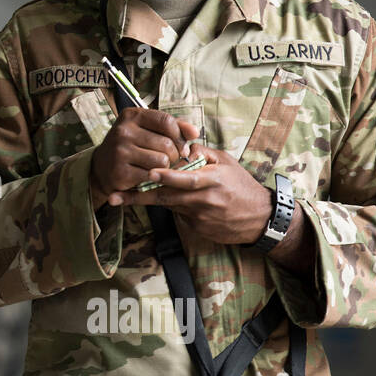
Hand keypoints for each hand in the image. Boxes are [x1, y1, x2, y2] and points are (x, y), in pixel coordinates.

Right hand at [90, 108, 200, 207]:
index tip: (182, 146)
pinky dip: (156, 178)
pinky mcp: (121, 171)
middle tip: (168, 160)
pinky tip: (149, 176)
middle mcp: (123, 131)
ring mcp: (120, 151)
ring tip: (158, 167)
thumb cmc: (131, 146)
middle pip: (167, 143)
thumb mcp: (146, 130)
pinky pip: (153, 175)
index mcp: (131, 116)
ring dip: (166, 168)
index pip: (166, 121)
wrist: (101, 168)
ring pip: (162, 160)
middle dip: (174, 155)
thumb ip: (172, 127)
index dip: (180, 135)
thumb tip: (195, 132)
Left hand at [109, 144, 275, 245]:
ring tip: (120, 198)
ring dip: (146, 201)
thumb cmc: (242, 185)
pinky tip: (166, 202)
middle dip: (139, 197)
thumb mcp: (227, 163)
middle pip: (167, 197)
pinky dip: (171, 207)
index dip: (166, 177)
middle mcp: (205, 200)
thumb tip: (182, 146)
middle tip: (115, 196)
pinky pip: (178, 215)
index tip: (148, 173)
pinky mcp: (197, 228)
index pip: (185, 178)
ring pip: (169, 206)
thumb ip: (203, 153)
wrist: (260, 219)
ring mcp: (200, 217)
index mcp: (213, 180)